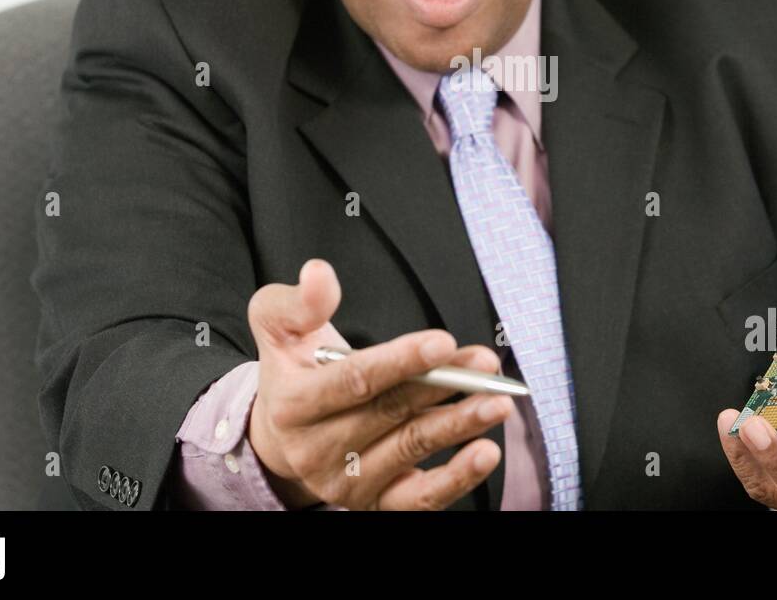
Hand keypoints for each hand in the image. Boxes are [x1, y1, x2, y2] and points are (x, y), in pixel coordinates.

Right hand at [246, 258, 511, 509]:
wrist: (284, 434)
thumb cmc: (293, 370)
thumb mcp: (279, 327)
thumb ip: (300, 301)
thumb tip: (320, 274)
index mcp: (293, 405)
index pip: (354, 381)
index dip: (400, 361)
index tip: (442, 343)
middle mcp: (316, 451)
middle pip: (390, 413)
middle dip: (443, 385)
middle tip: (485, 365)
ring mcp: (346, 481)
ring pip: (411, 449)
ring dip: (459, 424)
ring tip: (497, 402)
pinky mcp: (373, 503)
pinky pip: (418, 500)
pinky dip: (456, 478)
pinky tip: (484, 452)